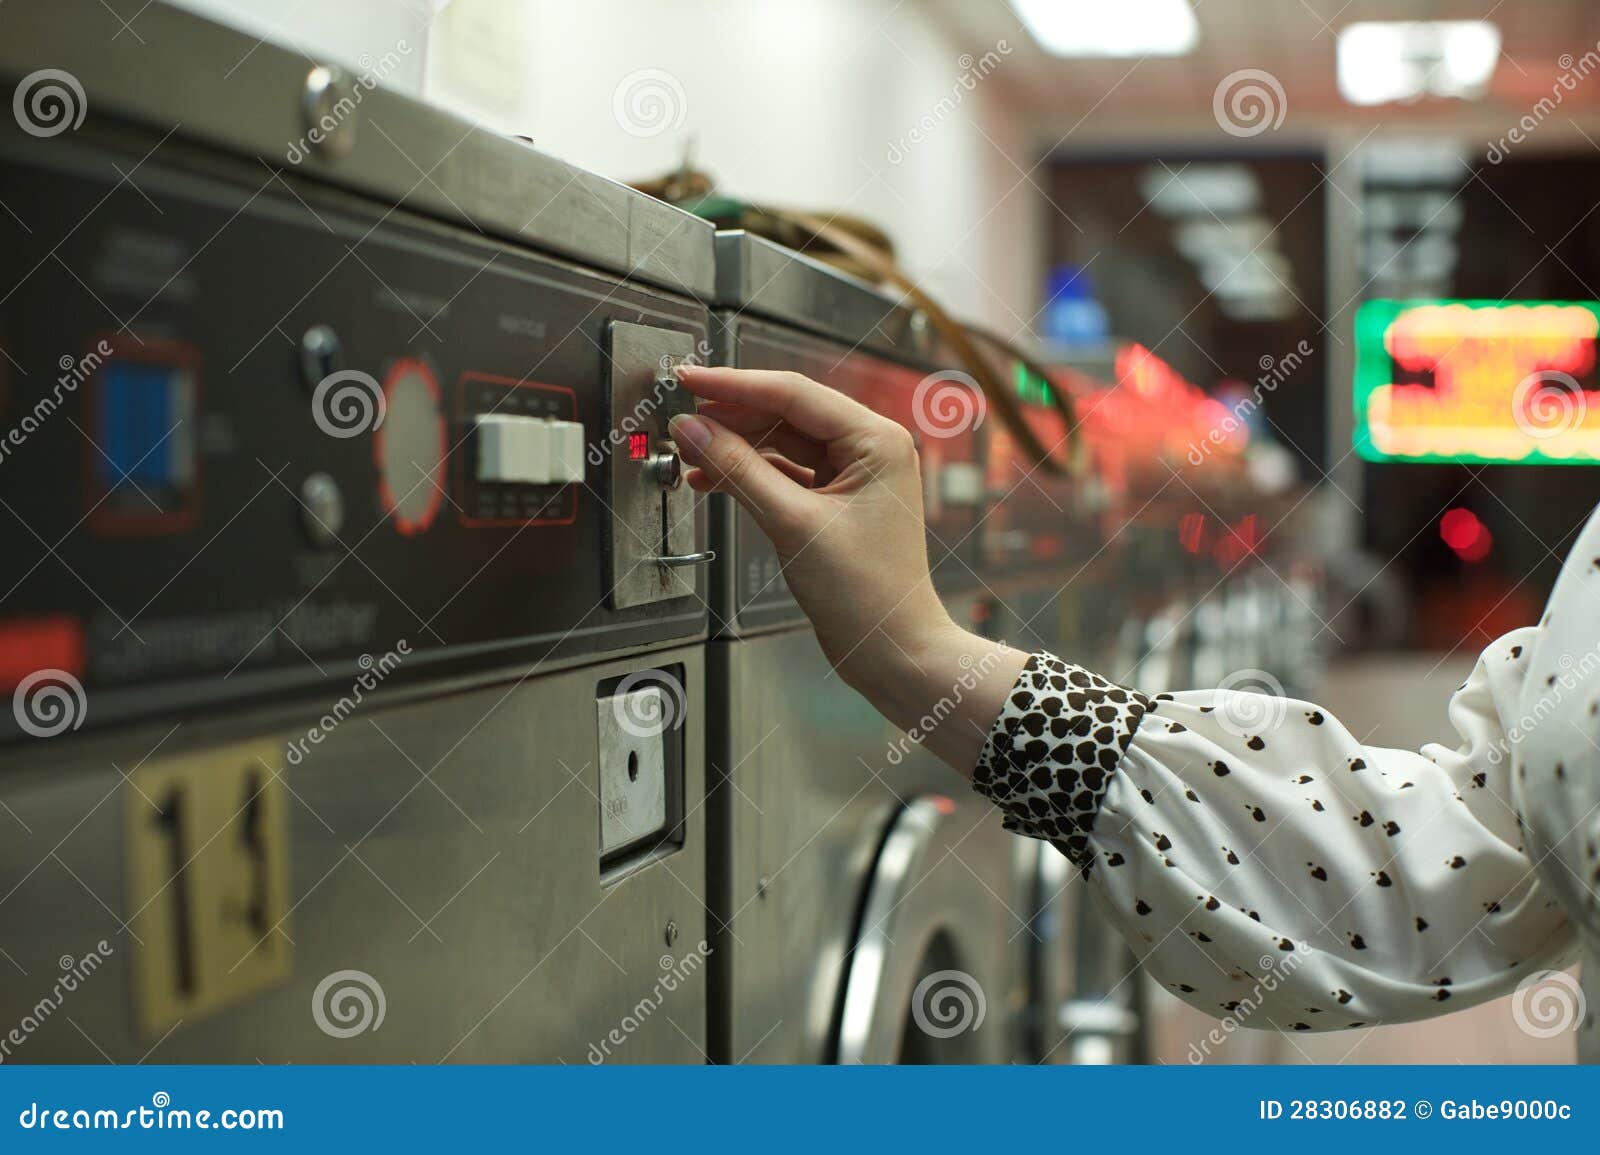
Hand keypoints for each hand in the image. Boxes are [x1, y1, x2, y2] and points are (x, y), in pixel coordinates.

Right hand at [668, 366, 1025, 772]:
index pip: (793, 393)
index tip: (688, 379)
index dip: (734, 385)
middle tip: (679, 420)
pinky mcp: (837, 502)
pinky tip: (711, 479)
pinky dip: (749, 475)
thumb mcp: (794, 524)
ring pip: (782, 444)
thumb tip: (694, 430)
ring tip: (689, 454)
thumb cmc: (868, 595)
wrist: (894, 652)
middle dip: (730, 418)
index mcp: (876, 439)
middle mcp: (870, 448)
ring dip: (735, 449)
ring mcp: (854, 475)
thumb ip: (739, 471)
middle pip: (786, 414)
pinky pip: (786, 473)